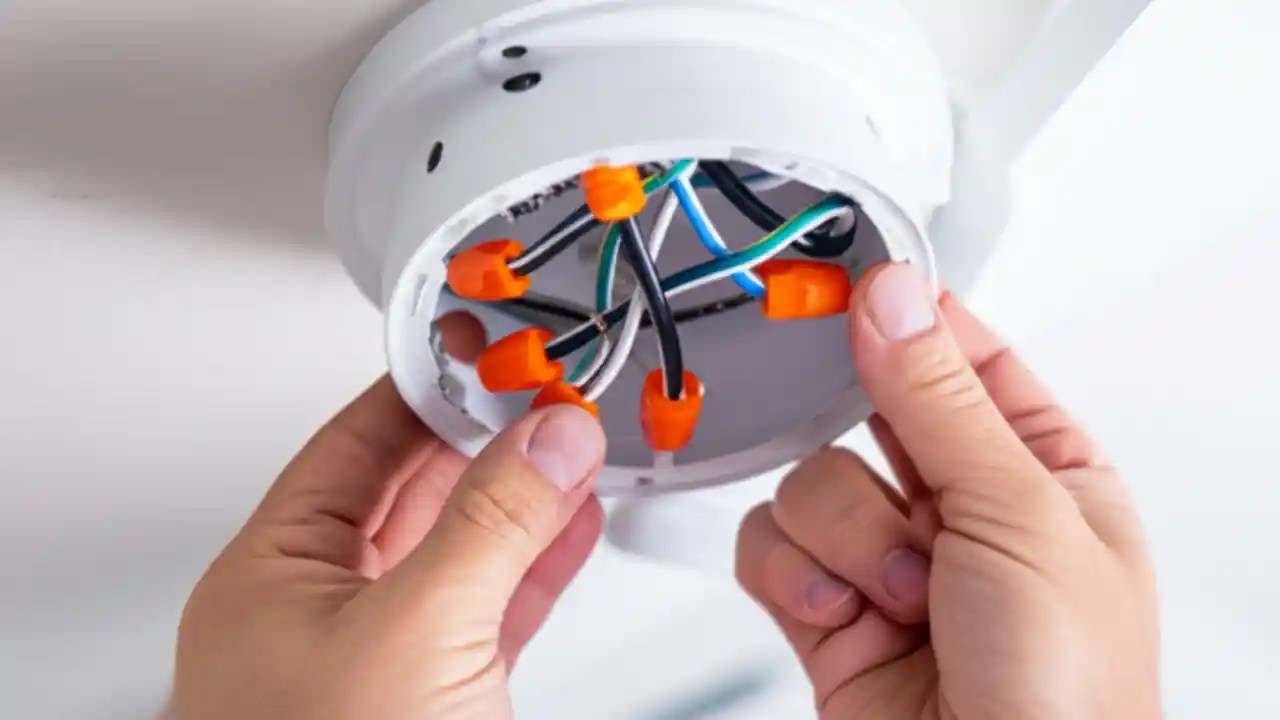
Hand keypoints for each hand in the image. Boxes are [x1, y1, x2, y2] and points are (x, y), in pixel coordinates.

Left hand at [172, 371, 605, 718]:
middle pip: (411, 489)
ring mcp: (380, 654)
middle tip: (549, 392)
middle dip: (486, 437)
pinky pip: (491, 606)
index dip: (427, 388)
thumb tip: (549, 437)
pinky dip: (539, 561)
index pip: (354, 443)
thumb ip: (490, 526)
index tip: (492, 354)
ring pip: (460, 547)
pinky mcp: (436, 696)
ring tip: (576, 444)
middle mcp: (320, 610)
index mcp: (272, 577)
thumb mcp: (416, 634)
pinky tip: (575, 523)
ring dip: (523, 495)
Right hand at [735, 264, 1159, 718]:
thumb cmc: (1070, 696)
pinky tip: (838, 610)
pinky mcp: (824, 608)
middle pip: (867, 411)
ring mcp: (887, 559)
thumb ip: (943, 402)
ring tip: (898, 591)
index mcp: (1039, 471)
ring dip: (846, 535)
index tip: (847, 276)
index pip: (964, 356)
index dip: (906, 313)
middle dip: (865, 443)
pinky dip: (791, 575)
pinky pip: (768, 544)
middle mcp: (959, 509)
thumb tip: (893, 300)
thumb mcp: (1022, 519)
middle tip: (846, 416)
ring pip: (809, 478)